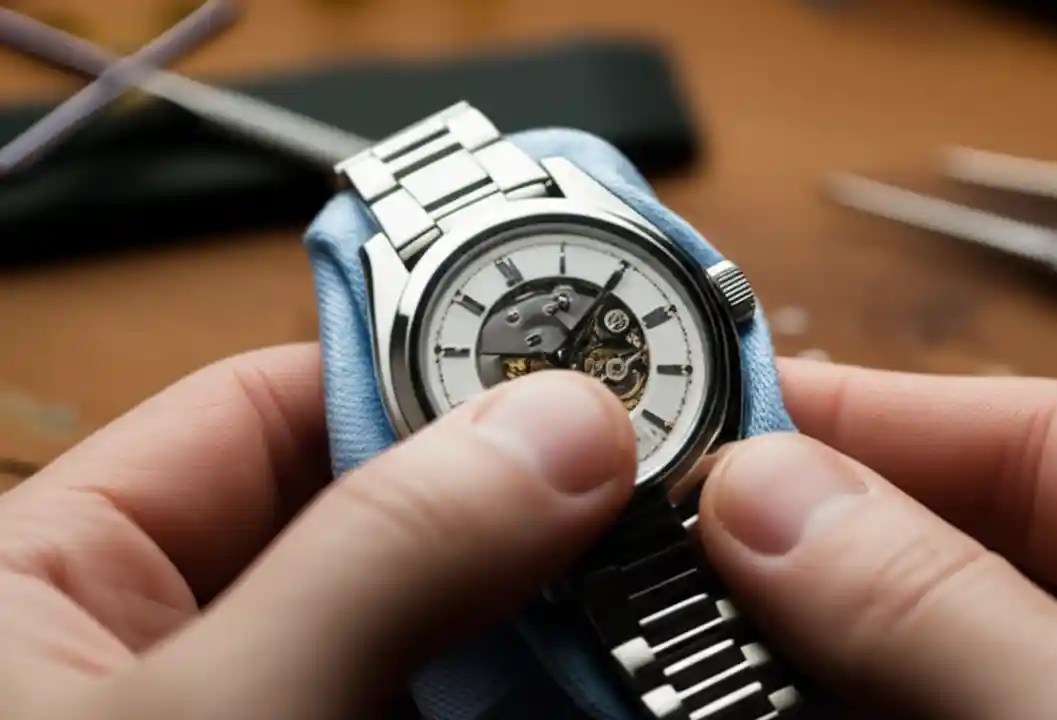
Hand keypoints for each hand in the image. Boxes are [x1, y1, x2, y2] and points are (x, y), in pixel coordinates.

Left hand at [0, 345, 634, 719]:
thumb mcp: (211, 713)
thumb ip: (375, 561)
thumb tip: (557, 431)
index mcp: (63, 576)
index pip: (268, 407)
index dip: (422, 372)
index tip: (561, 375)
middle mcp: (180, 641)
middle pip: (382, 519)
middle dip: (516, 511)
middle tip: (637, 494)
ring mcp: (279, 708)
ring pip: (444, 628)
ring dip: (549, 615)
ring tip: (647, 595)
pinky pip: (461, 706)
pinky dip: (538, 693)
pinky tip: (608, 678)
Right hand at [699, 358, 1056, 717]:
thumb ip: (950, 612)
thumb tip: (769, 498)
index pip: (1047, 436)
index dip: (874, 416)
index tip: (730, 416)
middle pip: (970, 544)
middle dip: (824, 544)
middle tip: (686, 542)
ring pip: (931, 651)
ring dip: (812, 644)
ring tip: (703, 635)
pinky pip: (932, 712)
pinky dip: (840, 708)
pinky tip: (761, 700)